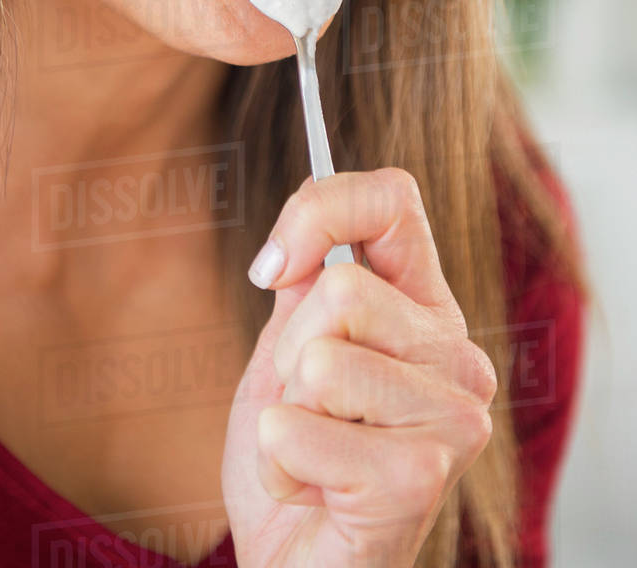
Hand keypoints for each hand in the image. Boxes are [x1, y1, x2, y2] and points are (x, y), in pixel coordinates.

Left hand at [221, 168, 496, 566]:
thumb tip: (301, 232)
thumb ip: (305, 290)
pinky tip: (310, 491)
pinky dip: (276, 464)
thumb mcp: (291, 356)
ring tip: (312, 452)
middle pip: (343, 290)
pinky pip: (297, 429)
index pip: (394, 200)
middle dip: (290, 355)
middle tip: (306, 409)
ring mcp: (451, 420)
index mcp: (425, 311)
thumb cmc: (299, 461)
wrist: (301, 565)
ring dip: (285, 412)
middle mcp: (457, 358)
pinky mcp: (419, 479)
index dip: (322, 209)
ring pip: (321, 361)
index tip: (274, 267)